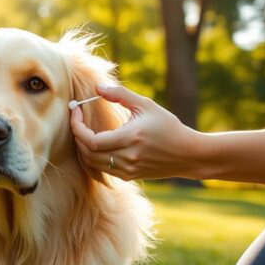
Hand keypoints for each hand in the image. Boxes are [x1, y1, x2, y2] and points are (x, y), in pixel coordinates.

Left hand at [70, 85, 200, 180]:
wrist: (188, 154)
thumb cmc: (168, 126)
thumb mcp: (146, 105)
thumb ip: (120, 95)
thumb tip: (97, 87)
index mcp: (130, 139)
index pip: (91, 140)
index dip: (77, 126)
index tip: (76, 111)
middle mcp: (127, 157)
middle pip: (88, 153)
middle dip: (78, 136)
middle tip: (77, 120)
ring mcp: (127, 170)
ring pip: (92, 163)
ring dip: (84, 147)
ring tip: (84, 131)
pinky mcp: (129, 176)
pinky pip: (102, 169)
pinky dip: (94, 157)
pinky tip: (96, 144)